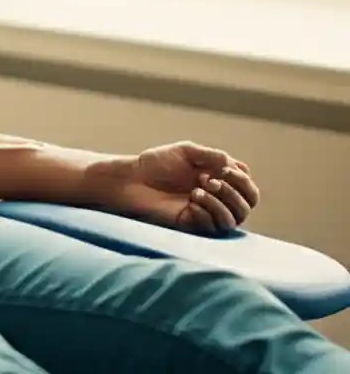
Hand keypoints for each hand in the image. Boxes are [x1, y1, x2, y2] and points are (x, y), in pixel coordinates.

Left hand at [108, 141, 259, 234]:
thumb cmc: (156, 163)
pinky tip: (190, 203)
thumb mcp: (187, 151)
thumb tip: (233, 166)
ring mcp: (205, 212)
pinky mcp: (192, 225)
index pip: (248, 187)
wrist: (131, 178)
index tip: (222, 170)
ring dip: (220, 203)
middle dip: (234, 192)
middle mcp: (216, 198)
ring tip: (196, 191)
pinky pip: (213, 226)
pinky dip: (206, 212)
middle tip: (209, 180)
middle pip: (248, 204)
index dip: (242, 180)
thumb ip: (211, 155)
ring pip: (234, 218)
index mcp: (218, 180)